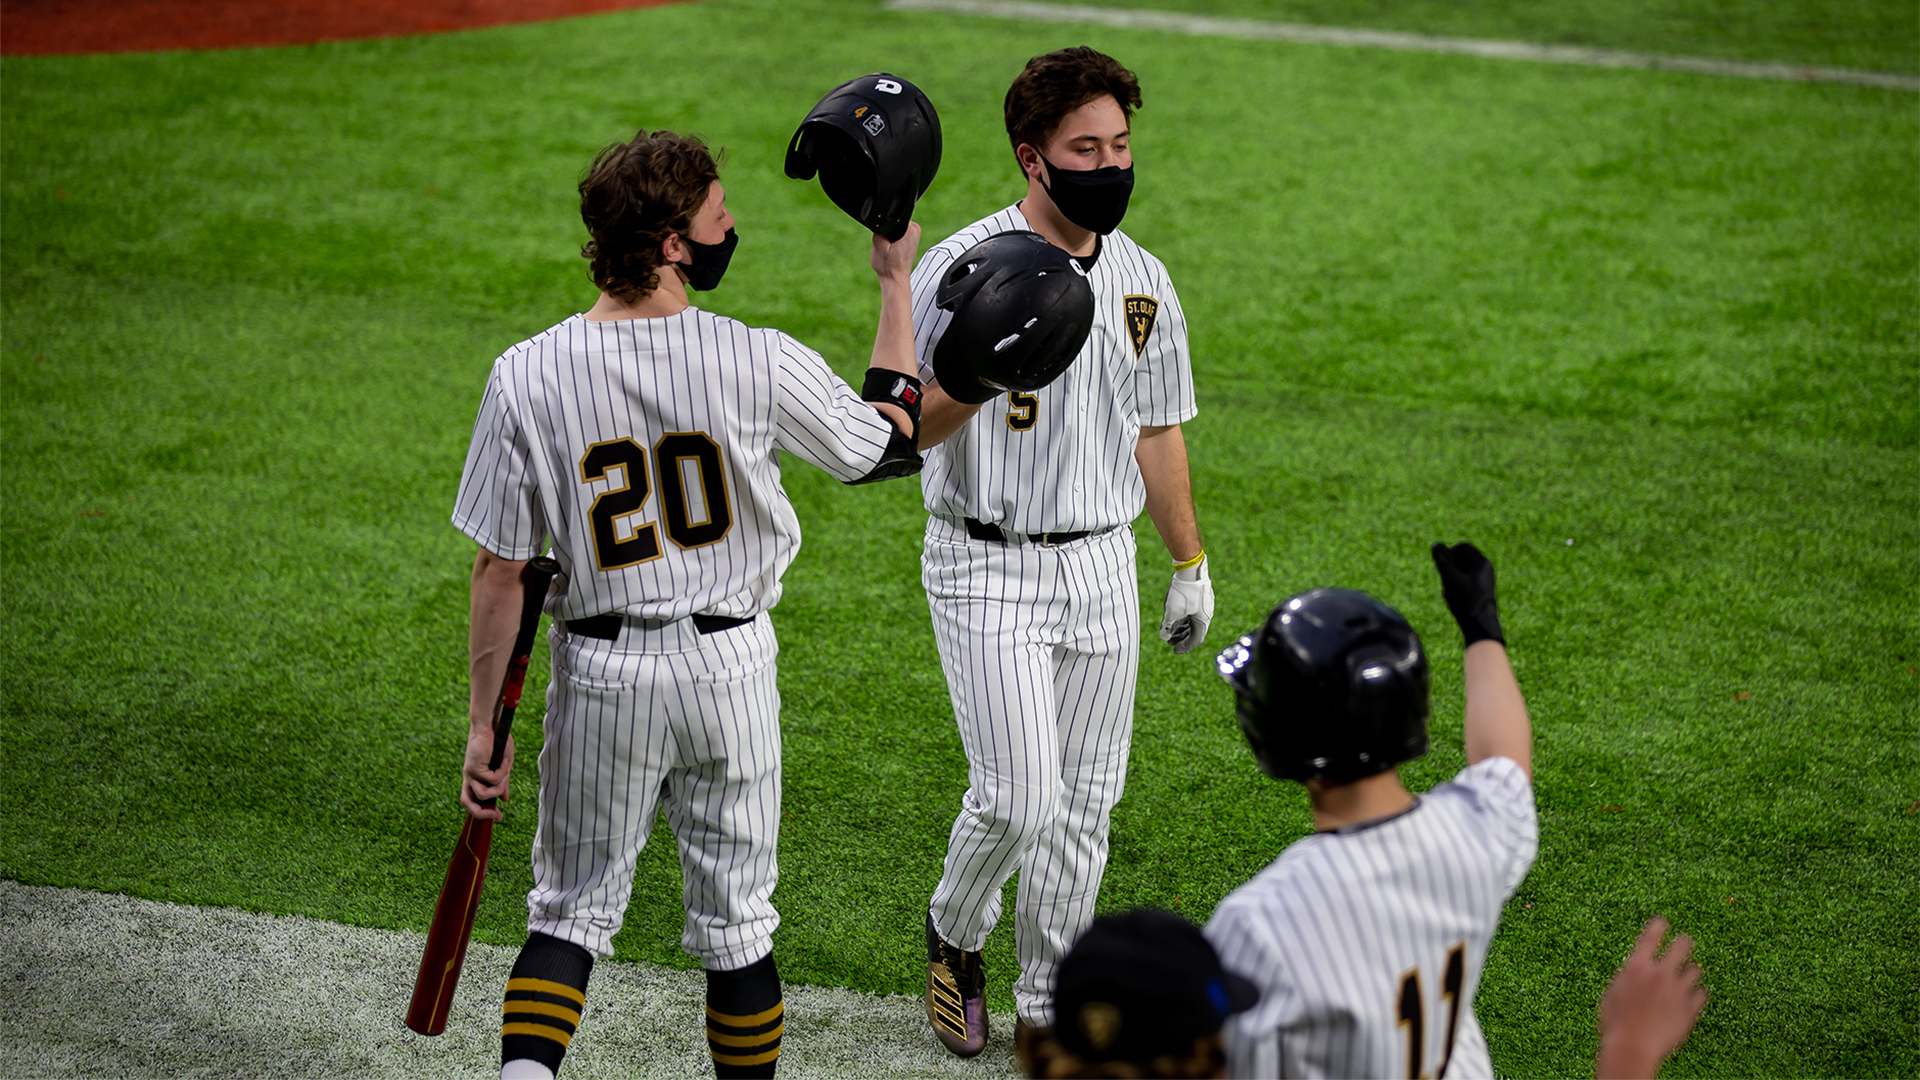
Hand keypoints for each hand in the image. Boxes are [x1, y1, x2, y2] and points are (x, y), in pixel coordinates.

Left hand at [459, 724, 512, 821]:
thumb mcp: (503, 767)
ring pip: (483, 795)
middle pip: (466, 803)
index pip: (473, 801)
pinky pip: (492, 780)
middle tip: (496, 814)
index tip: (498, 817)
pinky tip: (504, 761)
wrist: (492, 725)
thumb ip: (502, 783)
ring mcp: (470, 773)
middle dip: (481, 813)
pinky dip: (502, 772)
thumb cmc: (497, 742)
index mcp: (474, 778)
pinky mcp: (473, 768)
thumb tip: (505, 799)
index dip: (484, 813)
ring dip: (498, 788)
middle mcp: (469, 777)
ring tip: (505, 773)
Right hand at [871, 221, 920, 282]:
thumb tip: (879, 223)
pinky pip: (899, 235)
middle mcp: (916, 230)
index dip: (885, 226)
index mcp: (910, 229)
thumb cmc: (888, 266)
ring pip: (896, 229)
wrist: (894, 280)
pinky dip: (894, 241)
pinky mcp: (912, 242)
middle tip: (887, 246)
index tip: (885, 240)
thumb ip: (879, 230)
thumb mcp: (878, 244)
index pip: (894, 217)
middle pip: (895, 222)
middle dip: (888, 232)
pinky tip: (893, 251)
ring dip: (890, 237)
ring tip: (890, 249)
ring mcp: (915, 236)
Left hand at [1159, 556, 1213, 653]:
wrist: (1191, 568)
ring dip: (1182, 627)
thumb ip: (1167, 626)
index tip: (1174, 650)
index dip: (1184, 647)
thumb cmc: (1183, 591)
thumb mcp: (1172, 612)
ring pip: (1193, 620)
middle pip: (1195, 631)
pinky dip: (1184, 617)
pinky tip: (1174, 614)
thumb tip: (1163, 636)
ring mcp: (1205, 604)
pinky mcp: (1201, 595)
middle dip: (1181, 637)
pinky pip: (1193, 611)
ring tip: (1169, 628)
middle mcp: (1207, 613)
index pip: (1195, 640)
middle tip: (1169, 640)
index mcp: (1203, 620)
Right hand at [1430, 541, 1504, 646]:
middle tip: (1445, 581)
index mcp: (1482, 563)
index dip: (1449, 553)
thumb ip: (1443, 560)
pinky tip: (1454, 598)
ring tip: (1450, 591)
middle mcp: (1486, 569)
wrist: (1481, 626)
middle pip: (1462, 558)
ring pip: (1462, 570)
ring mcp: (1484, 580)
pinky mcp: (1481, 590)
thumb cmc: (1466, 601)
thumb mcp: (1451, 579)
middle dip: (1449, 566)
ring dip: (1451, 577)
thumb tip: (1436, 545)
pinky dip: (1456, 585)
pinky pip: (1465, 581)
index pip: (1462, 547)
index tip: (1442, 568)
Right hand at [1596, 918, 1706, 1078]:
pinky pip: (1701, 993)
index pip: (1652, 935)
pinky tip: (1688, 1000)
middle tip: (1685, 944)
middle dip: (1685, 943)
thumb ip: (1629, 977)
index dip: (1659, 925)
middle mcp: (1660, 973)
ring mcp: (1678, 990)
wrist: (1633, 1047)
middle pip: (1683, 945)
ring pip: (1695, 969)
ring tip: (1682, 980)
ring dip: (1689, 972)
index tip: (1663, 922)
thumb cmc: (1615, 1023)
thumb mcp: (1613, 992)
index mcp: (1637, 966)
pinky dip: (1696, 995)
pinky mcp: (1691, 1009)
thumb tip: (1637, 970)